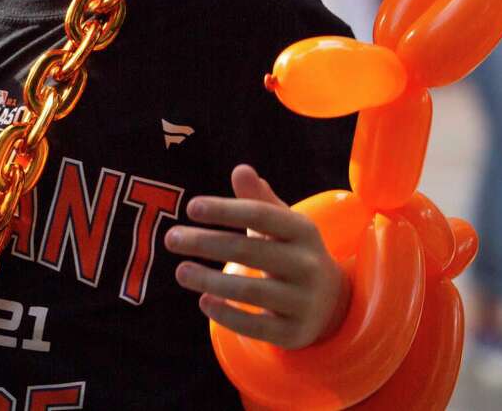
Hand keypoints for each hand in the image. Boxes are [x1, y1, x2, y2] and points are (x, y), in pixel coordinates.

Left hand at [165, 164, 350, 350]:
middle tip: (171, 238)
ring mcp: (303, 301)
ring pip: (251, 290)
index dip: (225, 210)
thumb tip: (241, 170)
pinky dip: (228, 315)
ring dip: (210, 280)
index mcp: (303, 230)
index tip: (190, 207)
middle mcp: (307, 264)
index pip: (261, 214)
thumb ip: (257, 198)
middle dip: (206, 243)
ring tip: (180, 271)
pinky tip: (203, 302)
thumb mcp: (281, 222)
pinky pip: (257, 327)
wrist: (330, 300)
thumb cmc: (290, 250)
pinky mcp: (295, 333)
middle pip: (249, 250)